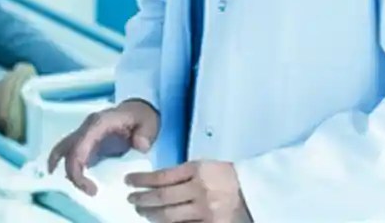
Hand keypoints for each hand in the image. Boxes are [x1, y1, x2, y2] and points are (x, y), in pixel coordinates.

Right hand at [47, 99, 160, 195]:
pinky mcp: (88, 142)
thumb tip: (140, 145)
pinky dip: (69, 167)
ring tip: (84, 188)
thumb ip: (144, 133)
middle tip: (90, 191)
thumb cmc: (141, 117)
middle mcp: (87, 128)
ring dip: (66, 170)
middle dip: (72, 173)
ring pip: (63, 150)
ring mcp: (85, 135)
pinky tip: (77, 181)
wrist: (138, 110)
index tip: (92, 188)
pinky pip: (71, 154)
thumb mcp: (148, 123)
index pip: (79, 145)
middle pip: (67, 150)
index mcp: (98, 123)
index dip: (78, 167)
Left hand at [125, 161, 250, 221]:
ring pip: (170, 216)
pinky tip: (159, 222)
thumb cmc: (225, 176)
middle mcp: (200, 190)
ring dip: (151, 214)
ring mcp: (207, 210)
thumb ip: (180, 174)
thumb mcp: (203, 166)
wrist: (255, 191)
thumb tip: (153, 183)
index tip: (128, 181)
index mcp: (197, 170)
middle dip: (142, 199)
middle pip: (162, 198)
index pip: (161, 177)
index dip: (141, 180)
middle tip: (131, 200)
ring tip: (141, 211)